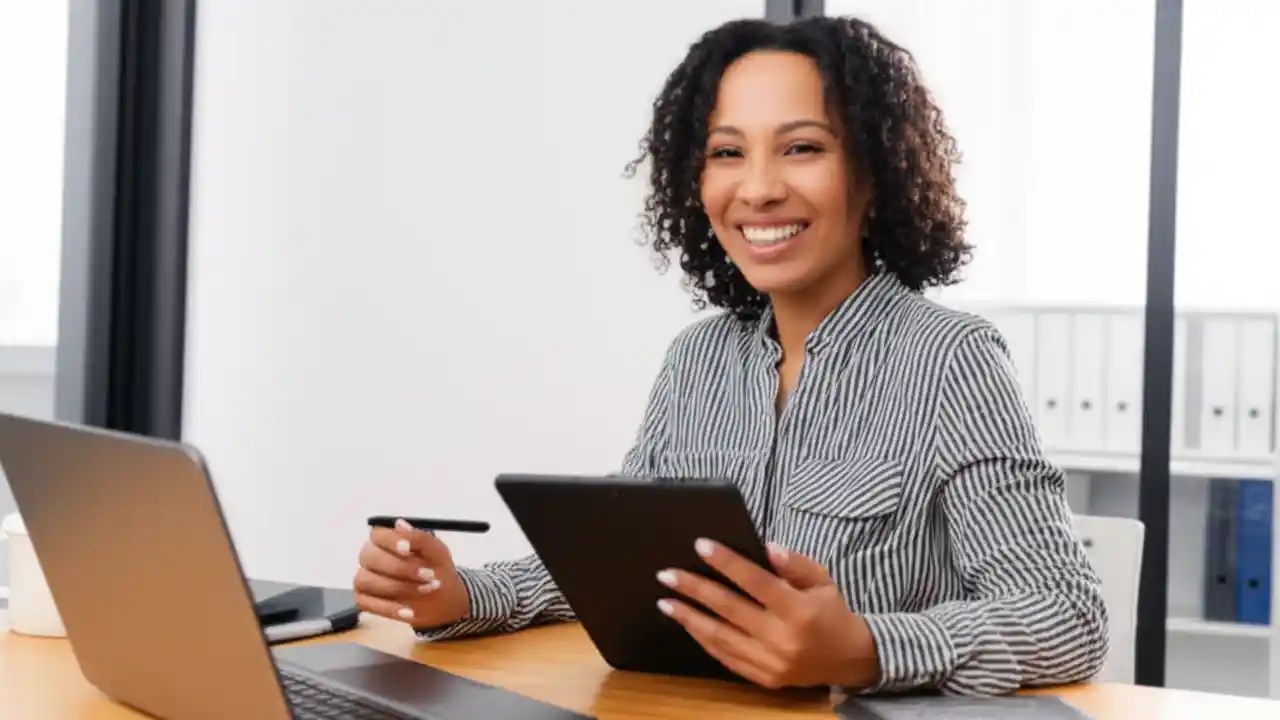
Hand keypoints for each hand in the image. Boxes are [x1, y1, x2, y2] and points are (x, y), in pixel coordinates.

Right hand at [353, 519, 469, 629]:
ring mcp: (365, 579)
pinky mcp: (363, 600)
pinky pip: (367, 604)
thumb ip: (418, 537)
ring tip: (426, 591)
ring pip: (367, 580)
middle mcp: (370, 557)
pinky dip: (389, 609)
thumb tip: (399, 524)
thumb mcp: (436, 551)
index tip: (408, 549)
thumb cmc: (436, 567)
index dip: (390, 541)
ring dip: (398, 588)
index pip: (377, 535)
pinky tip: (409, 612)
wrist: (442, 598)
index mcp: (385, 540)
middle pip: (370, 557)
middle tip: (428, 575)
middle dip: (399, 568)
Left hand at [656, 539, 878, 689]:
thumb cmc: (831, 611)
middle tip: (666, 575)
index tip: (700, 545)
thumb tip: (765, 547)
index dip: (727, 562)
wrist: (849, 658)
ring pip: (721, 636)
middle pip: (729, 608)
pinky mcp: (764, 678)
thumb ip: (795, 563)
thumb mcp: (822, 580)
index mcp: (799, 610)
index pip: (755, 581)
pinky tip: (688, 624)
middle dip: (694, 589)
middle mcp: (782, 638)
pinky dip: (704, 640)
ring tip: (665, 602)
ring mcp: (771, 662)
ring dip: (689, 618)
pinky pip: (726, 658)